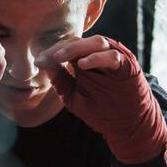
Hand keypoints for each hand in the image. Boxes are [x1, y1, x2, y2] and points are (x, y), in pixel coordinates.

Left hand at [37, 35, 166, 166]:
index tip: (38, 62)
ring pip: (97, 42)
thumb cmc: (101, 110)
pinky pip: (113, 57)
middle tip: (49, 57)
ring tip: (61, 57)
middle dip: (62, 48)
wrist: (129, 126)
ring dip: (77, 48)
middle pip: (80, 41)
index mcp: (87, 59)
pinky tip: (82, 65)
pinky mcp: (128, 67)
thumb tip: (43, 63)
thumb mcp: (74, 96)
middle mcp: (102, 55)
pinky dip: (97, 58)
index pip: (68, 47)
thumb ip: (60, 80)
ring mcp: (116, 58)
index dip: (52, 52)